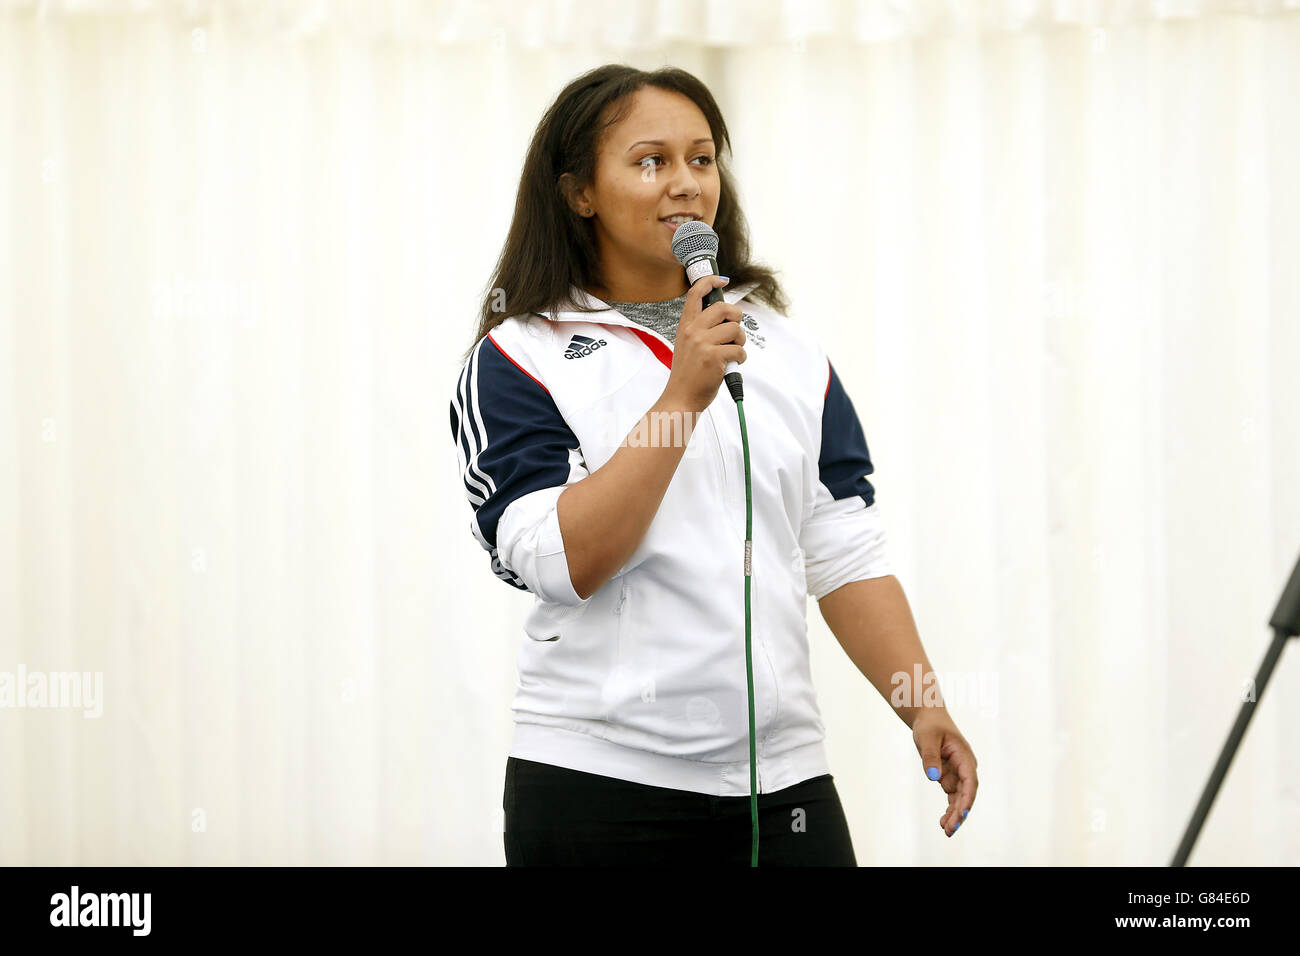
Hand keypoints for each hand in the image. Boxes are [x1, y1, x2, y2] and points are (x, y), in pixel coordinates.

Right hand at [662, 274, 745, 413]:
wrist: (681, 398)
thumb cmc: (687, 375)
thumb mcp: (687, 346)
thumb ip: (701, 330)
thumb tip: (726, 319)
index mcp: (685, 326)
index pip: (696, 294)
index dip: (710, 281)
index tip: (721, 280)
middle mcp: (693, 331)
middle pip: (724, 308)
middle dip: (736, 318)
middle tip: (734, 331)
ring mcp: (703, 343)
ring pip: (735, 330)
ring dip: (740, 342)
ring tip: (731, 353)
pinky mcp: (714, 357)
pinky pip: (739, 350)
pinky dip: (740, 359)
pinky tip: (731, 365)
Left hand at [912, 710, 977, 837]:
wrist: (928, 718)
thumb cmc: (929, 725)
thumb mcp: (927, 738)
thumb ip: (930, 757)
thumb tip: (933, 777)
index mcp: (964, 757)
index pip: (970, 781)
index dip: (967, 799)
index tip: (962, 813)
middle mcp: (965, 767)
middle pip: (966, 794)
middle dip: (960, 813)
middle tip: (950, 830)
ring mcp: (958, 774)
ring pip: (960, 799)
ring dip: (955, 815)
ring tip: (947, 831)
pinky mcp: (950, 778)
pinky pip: (952, 798)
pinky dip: (949, 810)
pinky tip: (943, 823)